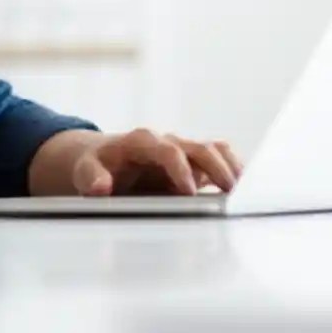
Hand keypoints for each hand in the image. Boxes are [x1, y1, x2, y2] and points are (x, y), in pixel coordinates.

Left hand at [71, 128, 243, 196]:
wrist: (102, 159)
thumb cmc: (95, 165)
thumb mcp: (85, 171)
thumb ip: (92, 178)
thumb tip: (101, 188)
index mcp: (142, 141)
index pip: (167, 150)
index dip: (179, 169)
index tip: (188, 191)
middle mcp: (167, 141)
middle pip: (198, 146)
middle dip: (215, 166)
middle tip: (229, 190)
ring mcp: (183, 150)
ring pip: (214, 149)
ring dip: (230, 166)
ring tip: (244, 189)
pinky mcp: (193, 162)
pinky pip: (219, 157)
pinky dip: (233, 168)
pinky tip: (246, 187)